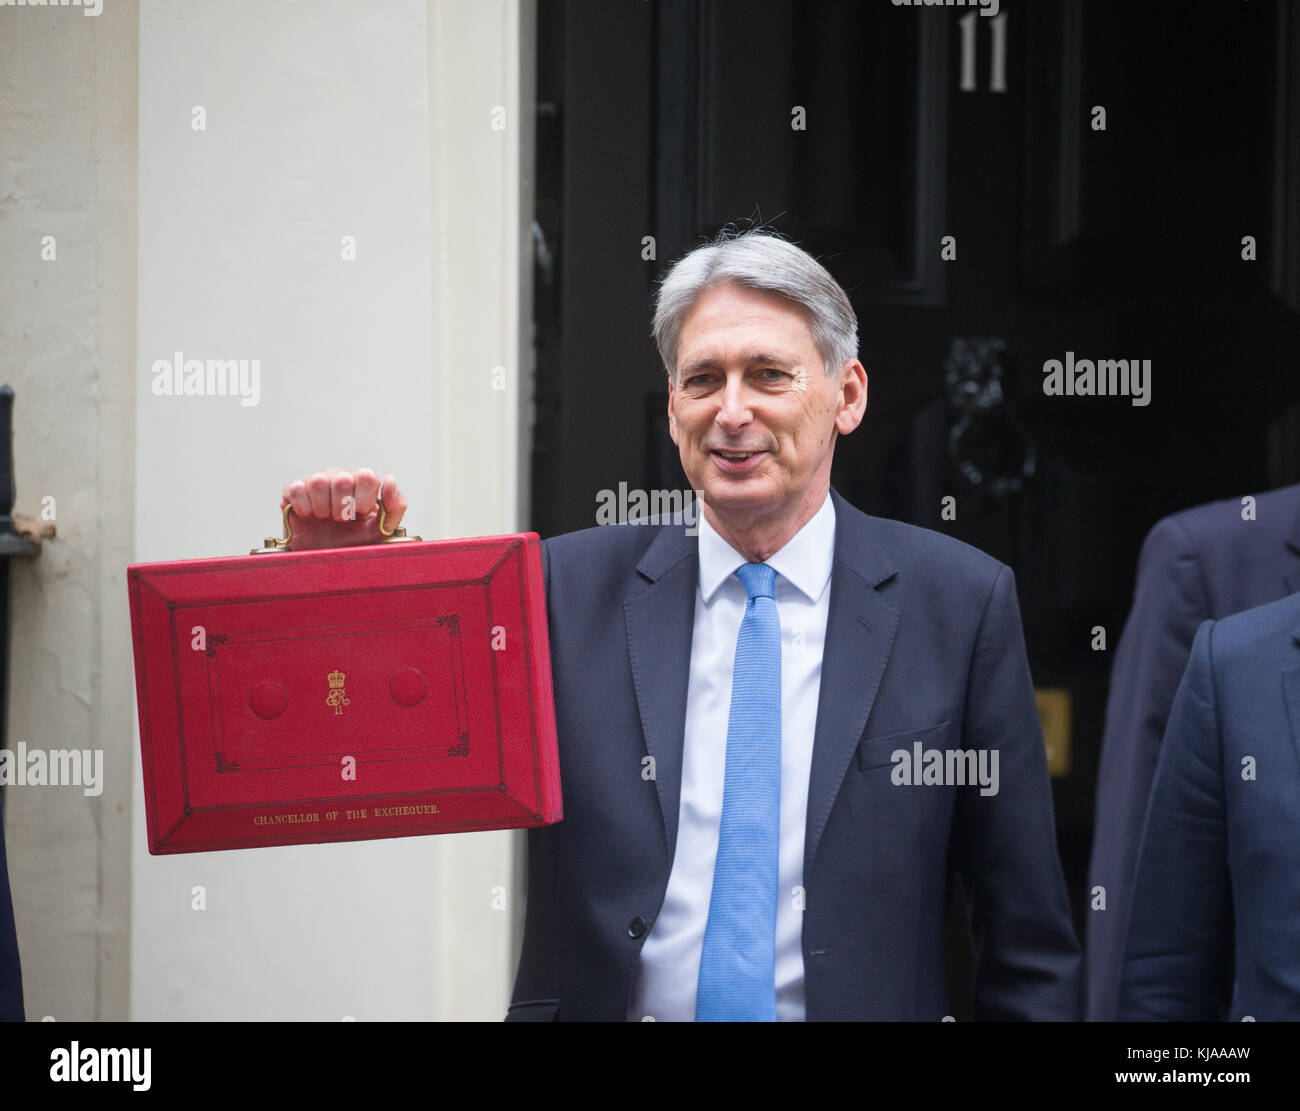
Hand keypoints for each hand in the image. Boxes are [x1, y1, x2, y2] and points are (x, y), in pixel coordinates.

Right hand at [278, 468, 407, 550]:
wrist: (326, 564)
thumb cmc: (354, 545)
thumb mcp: (382, 531)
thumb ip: (395, 507)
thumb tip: (389, 479)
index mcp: (362, 485)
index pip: (367, 476)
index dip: (363, 499)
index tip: (360, 515)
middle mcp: (340, 479)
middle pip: (343, 478)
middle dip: (343, 507)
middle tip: (341, 520)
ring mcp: (316, 483)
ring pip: (320, 481)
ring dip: (323, 507)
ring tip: (325, 519)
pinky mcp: (293, 491)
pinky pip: (296, 488)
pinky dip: (304, 507)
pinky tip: (308, 517)